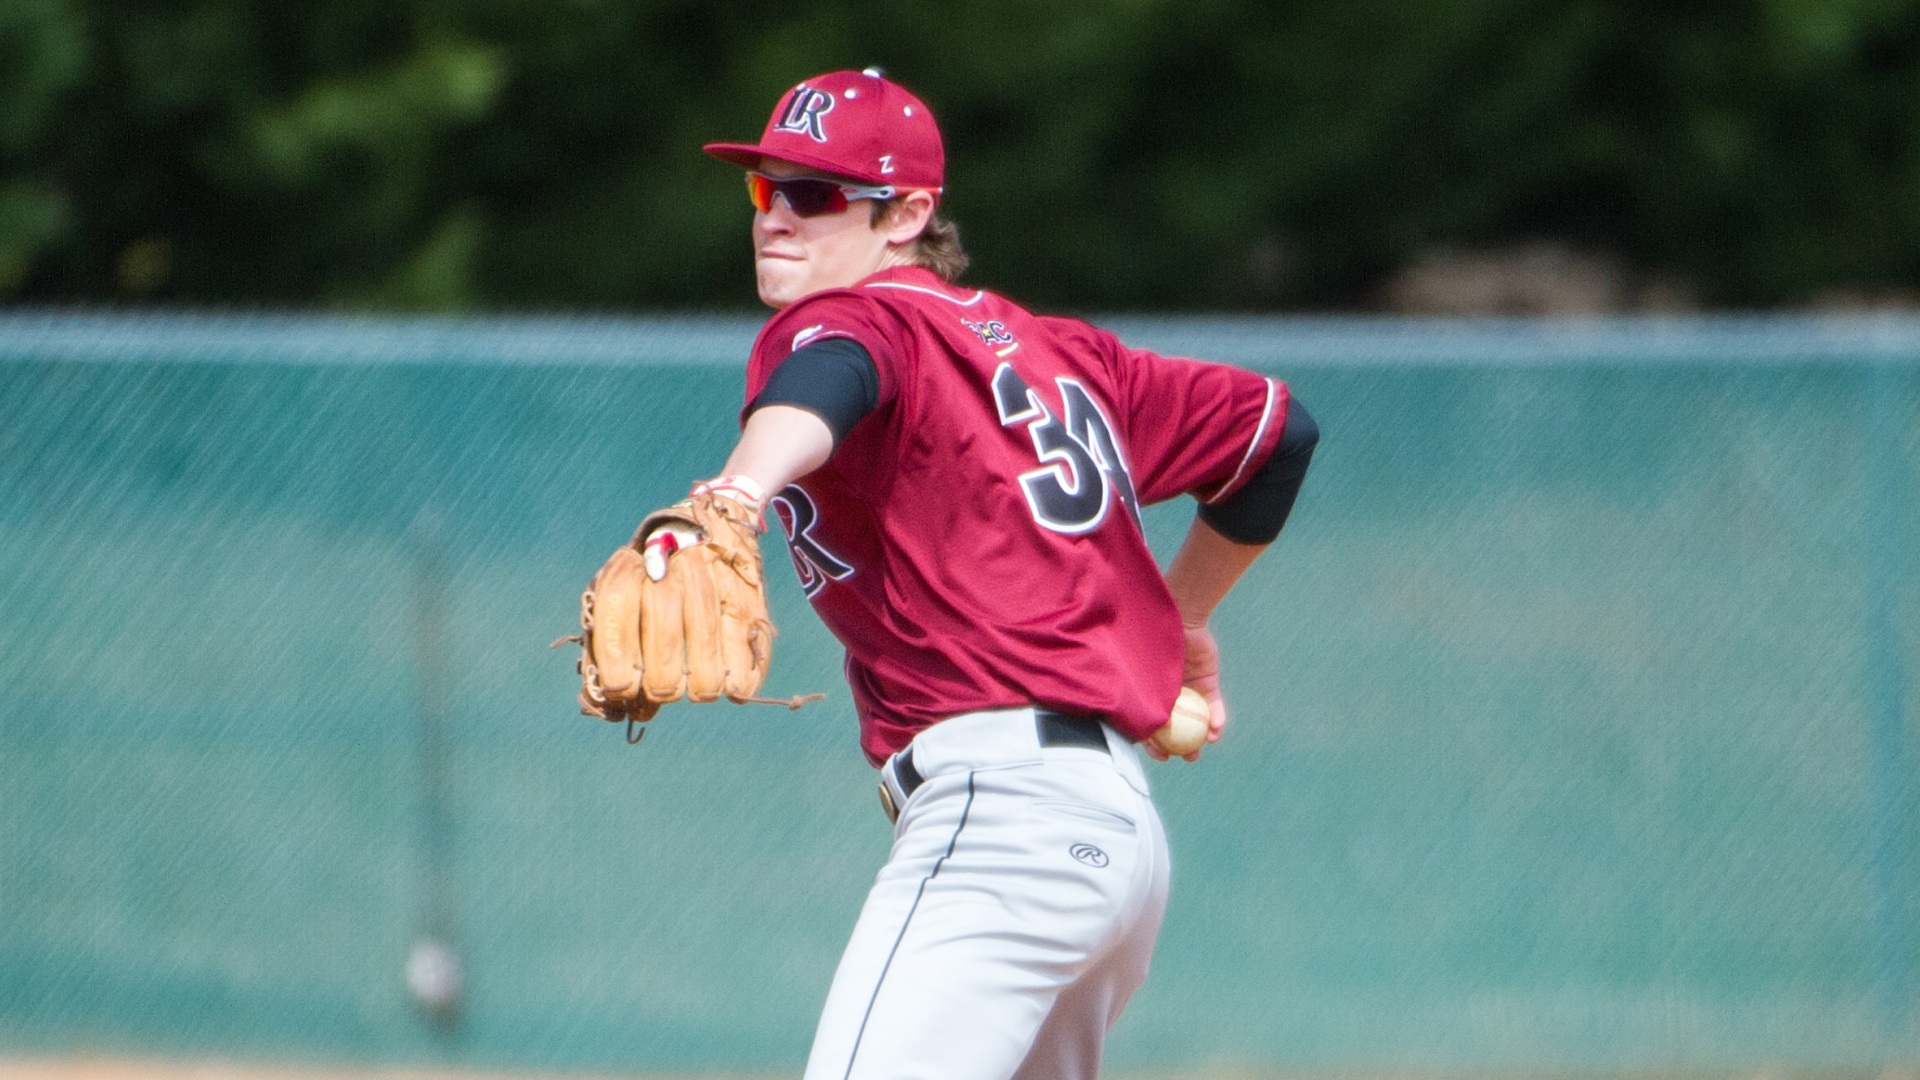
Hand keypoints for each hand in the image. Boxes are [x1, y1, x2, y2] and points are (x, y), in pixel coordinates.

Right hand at [1143, 622, 1228, 762]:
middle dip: (1184, 746)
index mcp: (1151, 695)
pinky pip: (1214, 704)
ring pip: (1199, 719)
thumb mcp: (1144, 678)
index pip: (1154, 725)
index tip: (1163, 757)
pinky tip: (1217, 730)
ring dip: (1203, 735)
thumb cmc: (1153, 647)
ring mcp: (1191, 689)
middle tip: (1189, 758)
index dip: (1157, 744)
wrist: (1178, 619)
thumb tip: (1138, 733)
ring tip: (1205, 746)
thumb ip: (1142, 701)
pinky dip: (1217, 717)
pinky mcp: (1208, 681)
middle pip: (1179, 727)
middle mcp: (1171, 695)